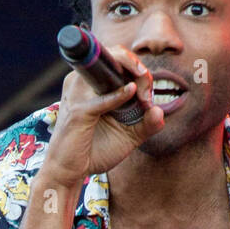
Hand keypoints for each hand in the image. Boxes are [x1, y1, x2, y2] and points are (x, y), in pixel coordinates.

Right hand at [42, 45, 164, 190]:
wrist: (69, 173)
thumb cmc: (94, 151)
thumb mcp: (127, 136)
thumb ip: (147, 125)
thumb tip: (160, 111)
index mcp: (91, 83)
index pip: (117, 58)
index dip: (138, 68)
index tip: (148, 95)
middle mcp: (82, 83)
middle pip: (112, 55)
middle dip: (137, 66)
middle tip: (148, 90)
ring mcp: (78, 95)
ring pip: (106, 68)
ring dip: (131, 74)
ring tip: (144, 94)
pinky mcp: (78, 113)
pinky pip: (101, 99)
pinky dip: (118, 95)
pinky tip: (132, 92)